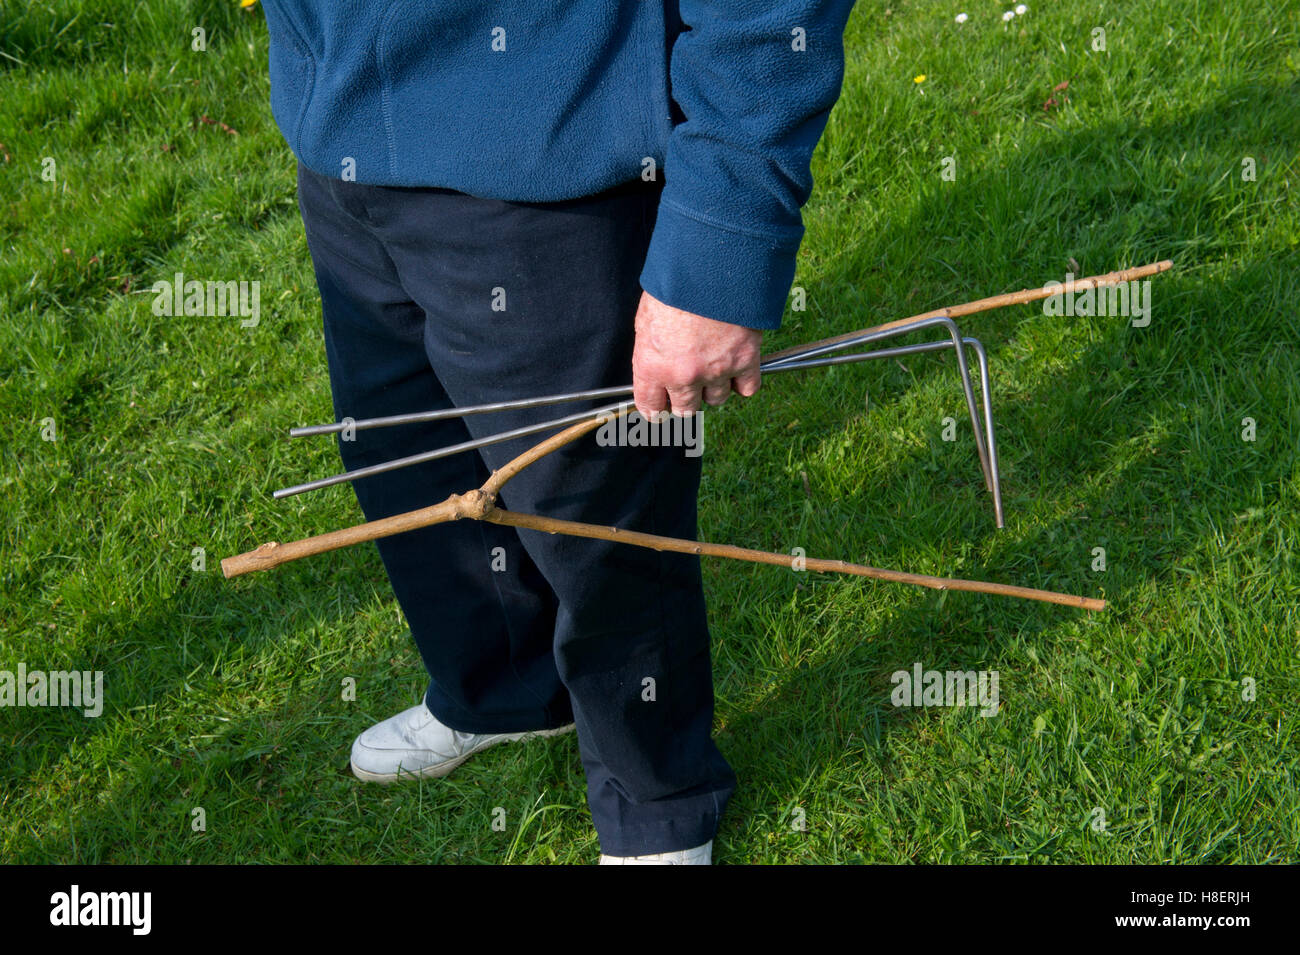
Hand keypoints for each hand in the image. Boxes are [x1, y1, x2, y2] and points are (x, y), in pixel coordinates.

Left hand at [631, 291, 761, 418]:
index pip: (651, 408)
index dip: (655, 409)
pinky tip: (737, 367)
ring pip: (716, 400)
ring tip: (713, 366)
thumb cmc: (674, 285)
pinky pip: (747, 388)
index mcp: (652, 366)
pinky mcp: (745, 360)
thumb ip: (652, 352)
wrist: (711, 265)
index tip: (660, 406)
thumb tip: (656, 369)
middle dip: (685, 399)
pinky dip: (742, 381)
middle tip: (688, 384)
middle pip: (686, 410)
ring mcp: (716, 371)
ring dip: (714, 388)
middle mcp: (683, 375)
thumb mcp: (646, 318)